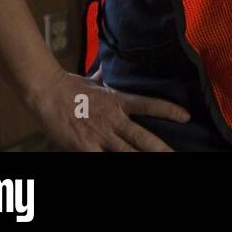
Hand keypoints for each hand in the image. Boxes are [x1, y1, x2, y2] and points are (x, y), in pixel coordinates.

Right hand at [26, 67, 190, 150]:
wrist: (45, 93)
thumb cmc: (68, 86)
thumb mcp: (93, 80)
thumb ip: (105, 77)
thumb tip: (112, 65)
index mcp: (117, 100)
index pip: (149, 104)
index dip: (169, 110)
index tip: (186, 117)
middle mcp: (112, 119)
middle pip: (142, 136)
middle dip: (161, 148)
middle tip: (176, 154)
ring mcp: (99, 135)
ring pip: (127, 152)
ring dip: (143, 158)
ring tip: (160, 162)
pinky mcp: (84, 148)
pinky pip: (102, 160)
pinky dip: (111, 163)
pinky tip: (122, 166)